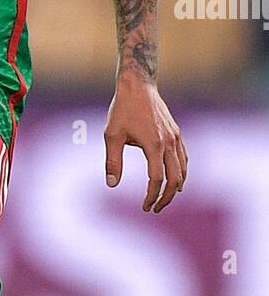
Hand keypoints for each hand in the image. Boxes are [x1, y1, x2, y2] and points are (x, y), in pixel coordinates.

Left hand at [104, 74, 186, 212]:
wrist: (138, 86)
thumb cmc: (122, 110)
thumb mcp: (111, 135)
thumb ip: (113, 161)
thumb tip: (112, 185)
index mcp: (153, 144)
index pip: (156, 179)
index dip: (152, 196)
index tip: (145, 207)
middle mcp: (168, 142)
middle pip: (175, 178)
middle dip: (166, 197)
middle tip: (156, 208)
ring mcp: (175, 137)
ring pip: (183, 169)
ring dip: (176, 186)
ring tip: (165, 198)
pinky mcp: (176, 133)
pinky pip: (184, 157)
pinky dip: (182, 172)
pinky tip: (175, 178)